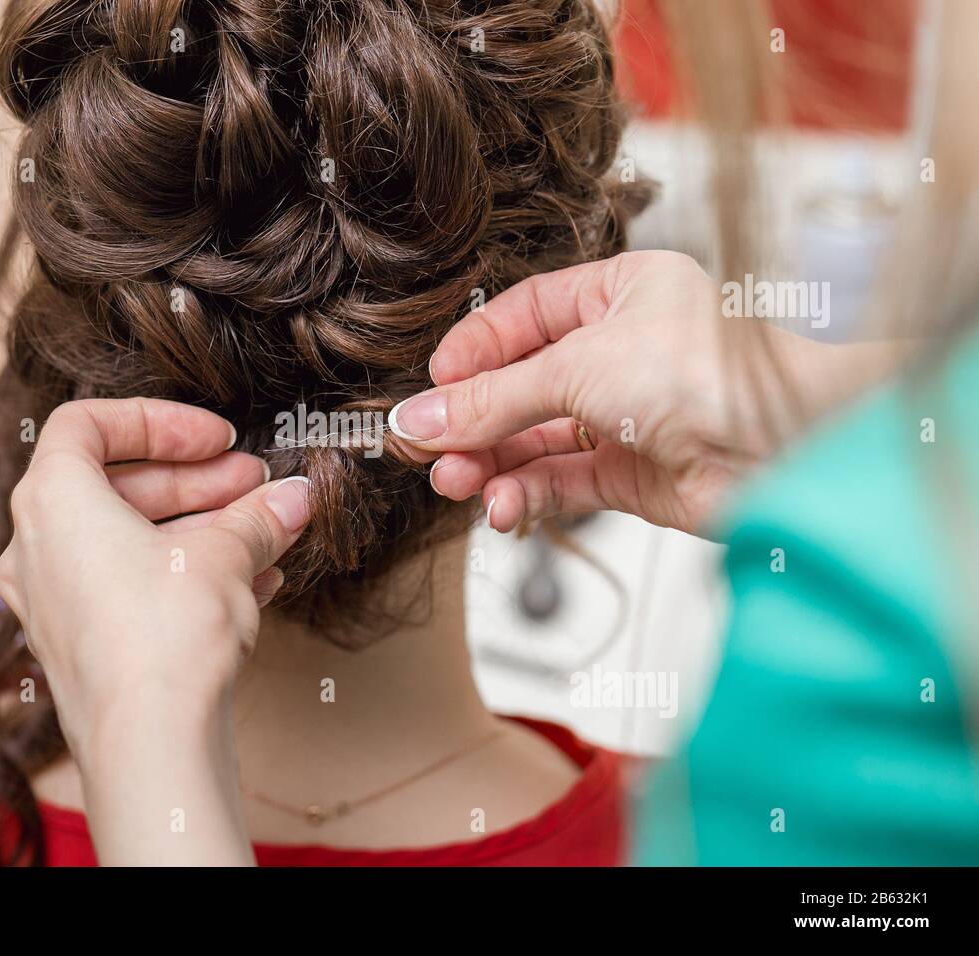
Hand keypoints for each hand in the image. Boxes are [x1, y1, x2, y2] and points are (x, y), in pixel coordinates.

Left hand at [0, 398, 310, 863]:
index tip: (216, 437)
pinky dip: (184, 572)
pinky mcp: (79, 645)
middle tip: (253, 483)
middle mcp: (36, 547)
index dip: (158, 421)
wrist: (149, 743)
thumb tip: (292, 498)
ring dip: (198, 526)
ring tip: (265, 529)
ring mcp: (52, 600)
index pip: (88, 425)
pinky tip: (254, 579)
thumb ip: (258, 516)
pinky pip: (129, 586)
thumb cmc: (164, 637)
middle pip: (115, 484)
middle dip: (195, 481)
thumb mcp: (225, 555)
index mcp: (51, 500)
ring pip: (126, 539)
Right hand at [389, 251, 811, 536]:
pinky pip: (560, 481)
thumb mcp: (579, 368)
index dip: (472, 353)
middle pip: (521, 385)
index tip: (431, 389)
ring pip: (535, 439)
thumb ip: (493, 400)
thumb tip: (418, 419)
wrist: (788, 450)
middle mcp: (623, 352)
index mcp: (620, 296)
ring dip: (490, 463)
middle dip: (472, 421)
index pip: (523, 318)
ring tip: (454, 483)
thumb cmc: (709, 375)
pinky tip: (501, 505)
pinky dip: (525, 494)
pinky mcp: (632, 475)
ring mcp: (626, 415)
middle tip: (425, 448)